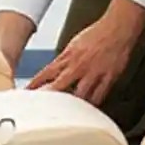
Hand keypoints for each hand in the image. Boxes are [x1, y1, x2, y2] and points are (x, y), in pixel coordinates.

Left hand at [27, 11, 141, 105]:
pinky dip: (92, 105)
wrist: (117, 28)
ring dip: (71, 106)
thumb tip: (54, 70)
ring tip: (65, 116)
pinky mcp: (108, 78)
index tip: (27, 93)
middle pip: (59, 87)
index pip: (46, 73)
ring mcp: (93, 73)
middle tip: (41, 108)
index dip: (35, 84)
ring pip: (80, 95)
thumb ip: (64, 59)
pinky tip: (88, 111)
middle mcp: (79, 66)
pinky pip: (99, 96)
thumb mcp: (74, 44)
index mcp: (68, 56)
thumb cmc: (96, 34)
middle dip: (50, 98)